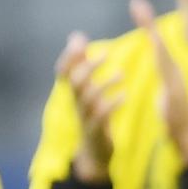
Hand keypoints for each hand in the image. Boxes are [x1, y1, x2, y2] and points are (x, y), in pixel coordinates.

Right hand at [55, 30, 121, 183]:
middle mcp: (76, 103)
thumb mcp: (85, 89)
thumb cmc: (92, 115)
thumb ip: (81, 63)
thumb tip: (76, 36)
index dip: (68, 56)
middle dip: (88, 66)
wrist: (94, 152)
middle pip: (75, 82)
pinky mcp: (96, 131)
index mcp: (74, 93)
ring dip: (104, 84)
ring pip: (88, 98)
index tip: (80, 40)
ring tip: (122, 74)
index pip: (63, 72)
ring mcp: (85, 118)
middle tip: (107, 53)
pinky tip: (124, 96)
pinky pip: (101, 116)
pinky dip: (112, 104)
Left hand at [133, 0, 187, 165]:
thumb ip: (162, 82)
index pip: (156, 45)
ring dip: (153, 34)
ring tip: (142, 15)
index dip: (147, 26)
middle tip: (137, 3)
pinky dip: (160, 55)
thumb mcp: (165, 96)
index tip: (137, 7)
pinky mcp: (176, 91)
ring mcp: (177, 81)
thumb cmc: (175, 121)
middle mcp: (175, 72)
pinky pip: (166, 70)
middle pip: (160, 43)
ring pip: (163, 52)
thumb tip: (158, 73)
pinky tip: (154, 42)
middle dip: (149, 22)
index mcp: (169, 72)